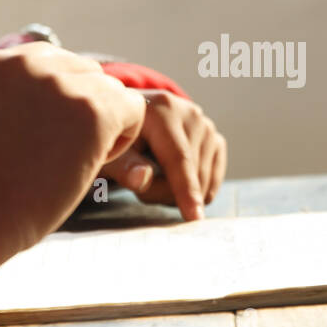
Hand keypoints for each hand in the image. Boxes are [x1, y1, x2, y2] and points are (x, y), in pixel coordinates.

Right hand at [0, 43, 146, 277]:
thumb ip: (20, 97)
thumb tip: (68, 96)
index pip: (51, 64)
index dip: (55, 103)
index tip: (35, 138)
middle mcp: (25, 61)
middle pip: (85, 71)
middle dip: (81, 109)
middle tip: (53, 153)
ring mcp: (60, 82)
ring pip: (111, 90)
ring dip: (102, 124)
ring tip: (67, 160)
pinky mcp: (93, 109)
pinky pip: (134, 110)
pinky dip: (122, 139)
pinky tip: (90, 163)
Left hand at [97, 89, 226, 219]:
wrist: (130, 123)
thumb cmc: (117, 141)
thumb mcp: (110, 154)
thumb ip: (124, 168)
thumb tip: (143, 180)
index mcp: (162, 110)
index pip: (178, 157)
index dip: (185, 188)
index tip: (193, 217)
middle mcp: (190, 114)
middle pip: (191, 172)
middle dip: (165, 192)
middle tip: (140, 188)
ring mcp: (206, 127)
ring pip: (203, 180)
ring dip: (177, 193)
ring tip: (154, 179)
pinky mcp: (216, 140)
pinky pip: (212, 181)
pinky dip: (193, 191)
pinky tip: (173, 180)